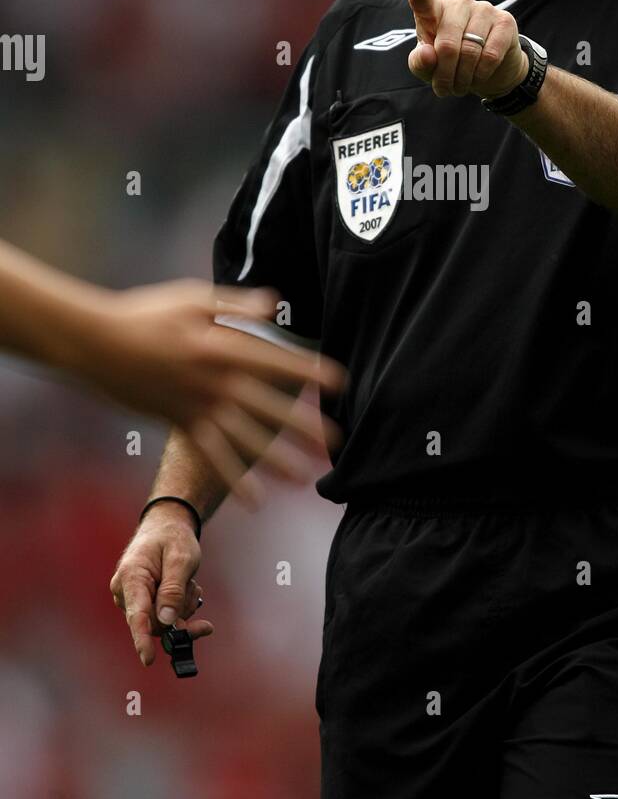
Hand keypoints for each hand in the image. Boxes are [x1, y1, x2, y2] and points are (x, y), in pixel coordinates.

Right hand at [74, 281, 346, 499]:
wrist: (97, 343)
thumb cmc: (146, 313)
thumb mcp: (193, 299)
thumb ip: (236, 305)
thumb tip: (274, 303)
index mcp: (221, 345)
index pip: (274, 360)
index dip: (308, 371)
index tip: (340, 382)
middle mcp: (213, 380)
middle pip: (266, 405)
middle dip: (302, 424)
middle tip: (335, 443)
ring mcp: (195, 405)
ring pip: (242, 437)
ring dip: (275, 459)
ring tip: (304, 478)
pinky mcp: (178, 422)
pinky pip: (211, 454)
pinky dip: (234, 477)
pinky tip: (256, 499)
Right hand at [109, 507, 212, 667]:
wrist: (166, 528)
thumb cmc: (172, 538)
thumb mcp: (181, 558)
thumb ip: (173, 589)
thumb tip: (166, 621)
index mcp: (131, 577)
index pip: (136, 614)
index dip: (142, 638)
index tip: (148, 659)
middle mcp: (126, 593)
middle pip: (154, 623)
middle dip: (180, 613)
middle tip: (195, 589)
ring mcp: (133, 601)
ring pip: (163, 623)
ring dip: (183, 608)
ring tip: (189, 582)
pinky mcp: (143, 605)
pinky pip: (164, 620)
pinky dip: (181, 610)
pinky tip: (191, 591)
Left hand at [406, 0, 528, 98]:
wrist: (490, 71)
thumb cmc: (450, 64)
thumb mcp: (428, 67)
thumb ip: (420, 62)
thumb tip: (428, 54)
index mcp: (434, 10)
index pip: (423, 1)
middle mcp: (459, 3)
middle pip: (447, 45)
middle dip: (445, 75)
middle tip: (445, 89)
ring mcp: (484, 9)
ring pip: (469, 52)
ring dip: (462, 78)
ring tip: (460, 87)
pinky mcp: (505, 21)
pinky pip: (490, 55)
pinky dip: (481, 74)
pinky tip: (478, 77)